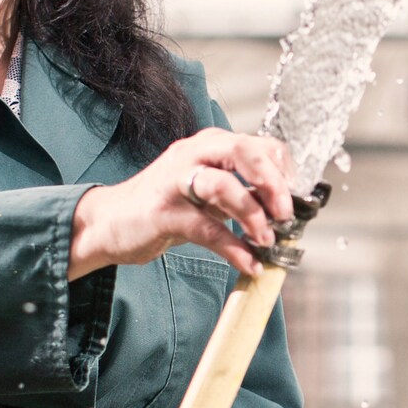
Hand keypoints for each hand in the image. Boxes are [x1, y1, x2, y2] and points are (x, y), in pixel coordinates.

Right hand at [67, 128, 295, 278]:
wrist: (109, 222)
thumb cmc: (165, 206)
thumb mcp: (207, 194)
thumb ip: (241, 195)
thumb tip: (284, 213)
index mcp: (210, 145)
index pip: (258, 143)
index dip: (283, 169)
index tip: (298, 199)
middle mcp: (194, 154)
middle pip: (243, 150)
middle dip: (272, 181)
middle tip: (286, 213)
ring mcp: (175, 181)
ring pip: (222, 185)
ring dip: (252, 215)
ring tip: (267, 241)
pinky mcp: (163, 212)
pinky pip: (205, 228)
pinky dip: (232, 249)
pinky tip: (249, 264)